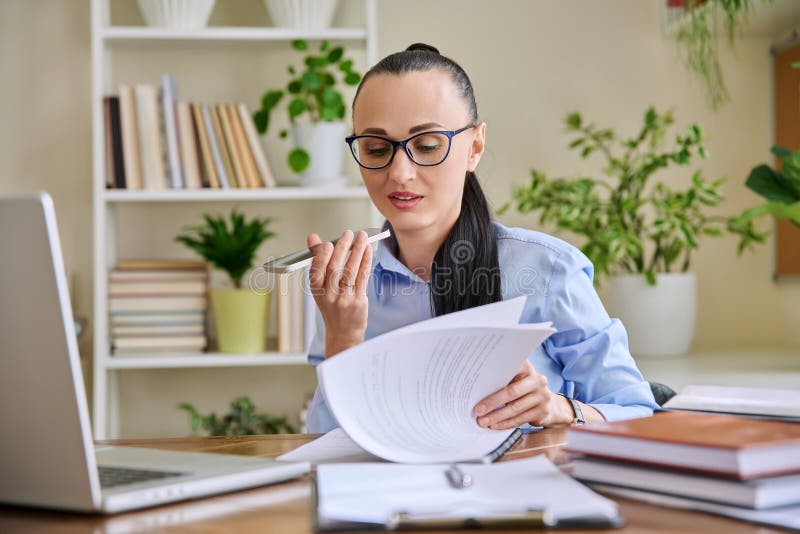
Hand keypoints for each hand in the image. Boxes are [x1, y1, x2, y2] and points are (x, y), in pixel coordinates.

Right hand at [307, 229, 372, 357]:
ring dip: (357, 251)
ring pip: (351, 271)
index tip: (328, 243)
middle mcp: (328, 295)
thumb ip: (318, 260)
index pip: (316, 271)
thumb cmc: (332, 304)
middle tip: (348, 234)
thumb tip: (312, 237)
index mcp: (316, 290)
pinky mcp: (358, 301)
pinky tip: (368, 250)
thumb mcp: (320, 285)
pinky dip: (366, 261)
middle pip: (335, 269)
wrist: (343, 331)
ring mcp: (344, 299)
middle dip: (342, 249)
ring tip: (362, 237)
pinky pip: (363, 277)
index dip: (322, 257)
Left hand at [473, 360, 573, 428]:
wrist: (550, 406)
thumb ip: (504, 381)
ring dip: (496, 416)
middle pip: (512, 392)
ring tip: (483, 421)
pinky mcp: (543, 412)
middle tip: (478, 410)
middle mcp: (538, 381)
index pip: (511, 369)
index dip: (495, 375)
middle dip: (492, 402)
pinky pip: (520, 419)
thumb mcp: (517, 381)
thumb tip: (478, 388)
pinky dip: (505, 423)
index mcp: (528, 369)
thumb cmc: (525, 391)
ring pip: (515, 408)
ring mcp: (542, 397)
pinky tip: (494, 425)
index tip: (479, 382)